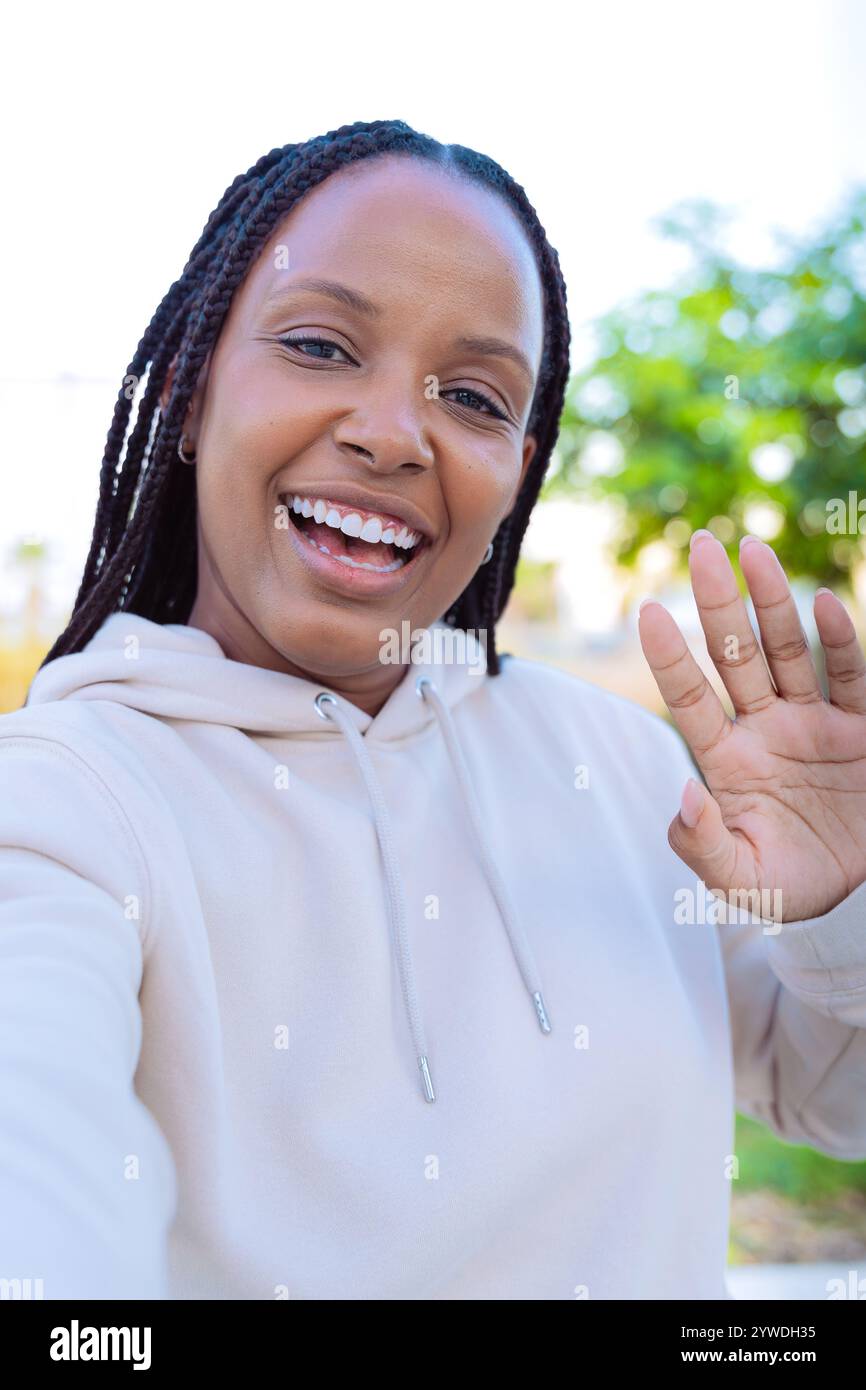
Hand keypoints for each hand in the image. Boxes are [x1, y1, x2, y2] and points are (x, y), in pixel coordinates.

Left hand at [638, 529, 865, 920]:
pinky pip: (849, 678)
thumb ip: (701, 844)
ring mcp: (814, 724)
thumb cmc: (788, 891)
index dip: (670, 657)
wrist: (855, 903)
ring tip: (752, 550)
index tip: (646, 612)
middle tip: (701, 546)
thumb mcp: (739, 879)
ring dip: (771, 601)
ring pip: (787, 651)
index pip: (691, 698)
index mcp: (729, 761)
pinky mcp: (862, 730)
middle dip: (718, 602)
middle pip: (736, 654)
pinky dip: (838, 641)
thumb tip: (682, 793)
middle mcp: (767, 729)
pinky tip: (823, 604)